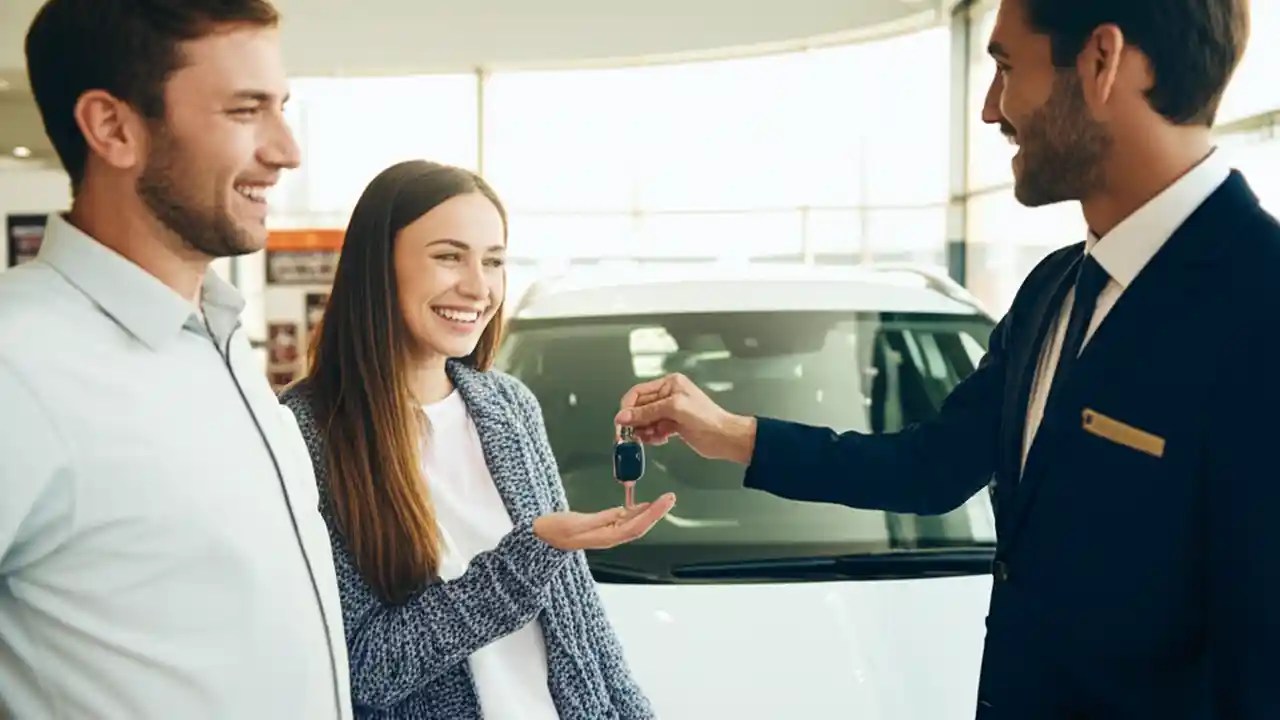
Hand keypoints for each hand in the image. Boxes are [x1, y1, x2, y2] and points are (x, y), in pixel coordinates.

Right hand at [533, 493, 675, 550]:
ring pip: (634, 523)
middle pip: (639, 525)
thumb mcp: (574, 523)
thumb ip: (599, 519)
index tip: (666, 501)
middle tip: (670, 497)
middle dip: (656, 512)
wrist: (537, 538)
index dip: (653, 514)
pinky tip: (640, 505)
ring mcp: (606, 532)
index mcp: (606, 536)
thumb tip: (621, 513)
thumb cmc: (552, 530)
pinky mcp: (601, 527)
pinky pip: (624, 520)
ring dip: (649, 511)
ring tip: (662, 500)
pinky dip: (636, 511)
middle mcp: (610, 536)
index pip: (636, 525)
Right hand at [613, 373, 756, 463]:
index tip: (621, 422)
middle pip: (640, 407)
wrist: (725, 438)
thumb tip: (623, 416)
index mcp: (669, 384)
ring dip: (642, 431)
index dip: (627, 407)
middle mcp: (668, 395)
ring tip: (647, 439)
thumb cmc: (707, 418)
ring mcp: (670, 411)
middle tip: (627, 436)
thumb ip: (647, 412)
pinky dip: (652, 436)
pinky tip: (659, 440)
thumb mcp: (675, 409)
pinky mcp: (672, 426)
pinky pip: (653, 430)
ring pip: (645, 420)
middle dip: (634, 421)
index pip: (638, 392)